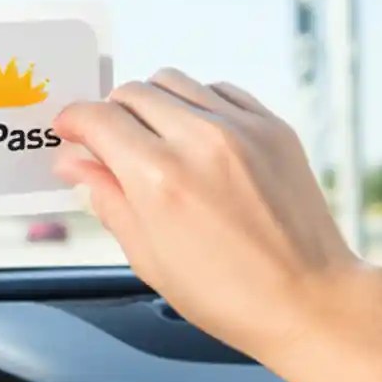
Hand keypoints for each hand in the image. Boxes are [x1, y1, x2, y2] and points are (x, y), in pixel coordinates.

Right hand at [52, 68, 367, 359]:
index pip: (97, 118)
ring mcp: (241, 129)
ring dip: (151, 103)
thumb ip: (107, 198)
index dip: (74, 123)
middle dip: (110, 113)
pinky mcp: (272, 126)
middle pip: (131, 92)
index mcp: (158, 178)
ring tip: (154, 140)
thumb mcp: (148, 256)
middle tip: (109, 143)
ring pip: (172, 81)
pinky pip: (218, 91)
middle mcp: (199, 141)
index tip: (70, 133)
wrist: (311, 301)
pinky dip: (196, 105)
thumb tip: (74, 163)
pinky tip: (196, 139)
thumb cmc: (228, 294)